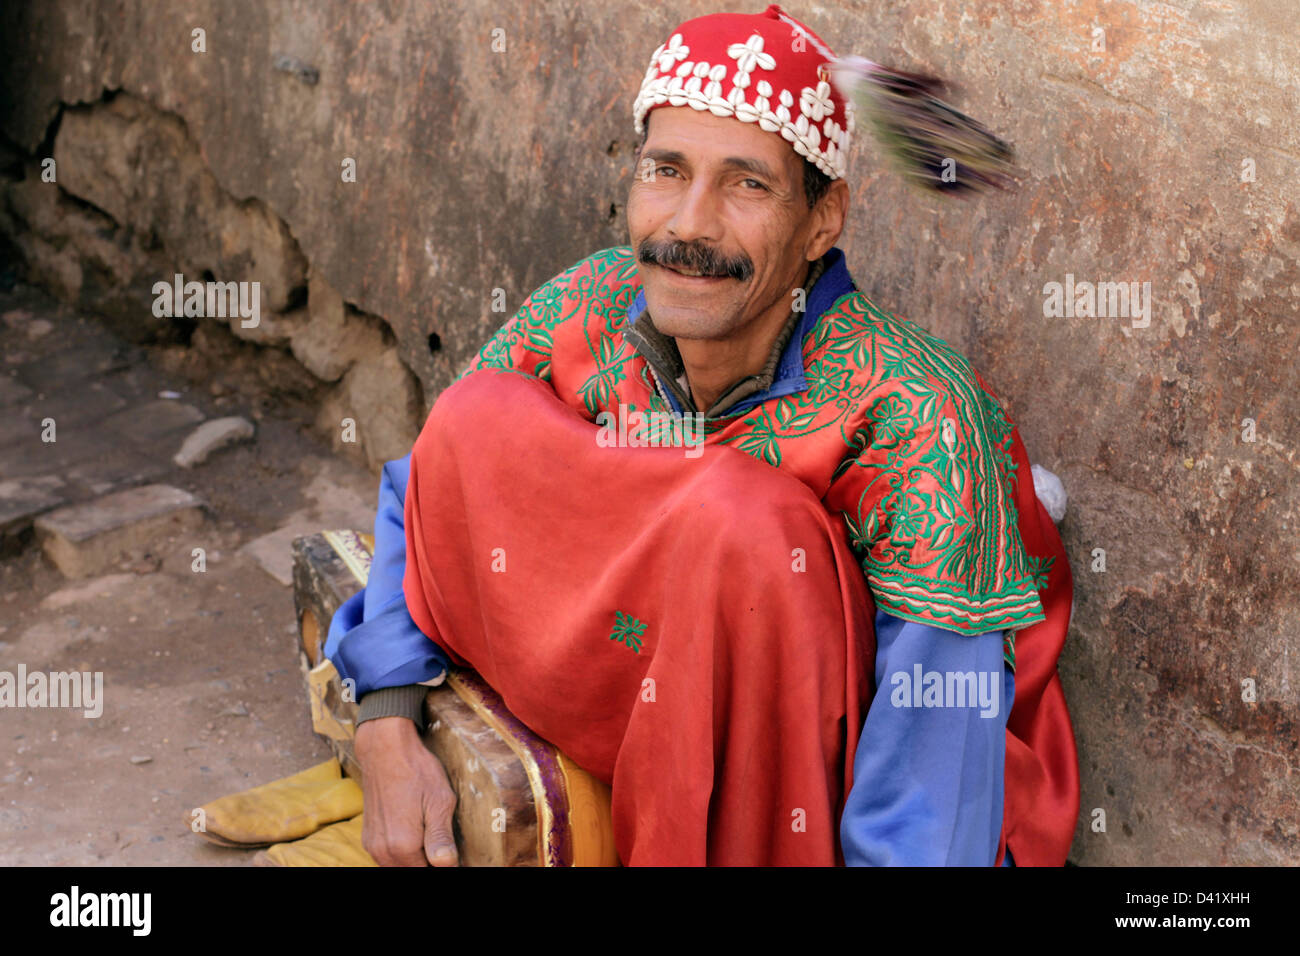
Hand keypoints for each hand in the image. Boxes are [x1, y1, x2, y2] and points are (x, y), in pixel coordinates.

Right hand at [355, 716, 459, 866]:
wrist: (385, 750)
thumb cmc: (416, 771)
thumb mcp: (439, 801)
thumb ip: (441, 837)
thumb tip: (447, 865)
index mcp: (403, 845)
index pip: (429, 871)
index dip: (444, 865)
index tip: (454, 856)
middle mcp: (383, 850)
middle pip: (412, 871)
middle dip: (428, 863)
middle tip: (443, 846)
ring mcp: (373, 845)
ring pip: (398, 867)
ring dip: (415, 860)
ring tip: (430, 839)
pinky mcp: (368, 837)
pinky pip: (387, 858)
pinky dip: (402, 855)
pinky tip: (415, 836)